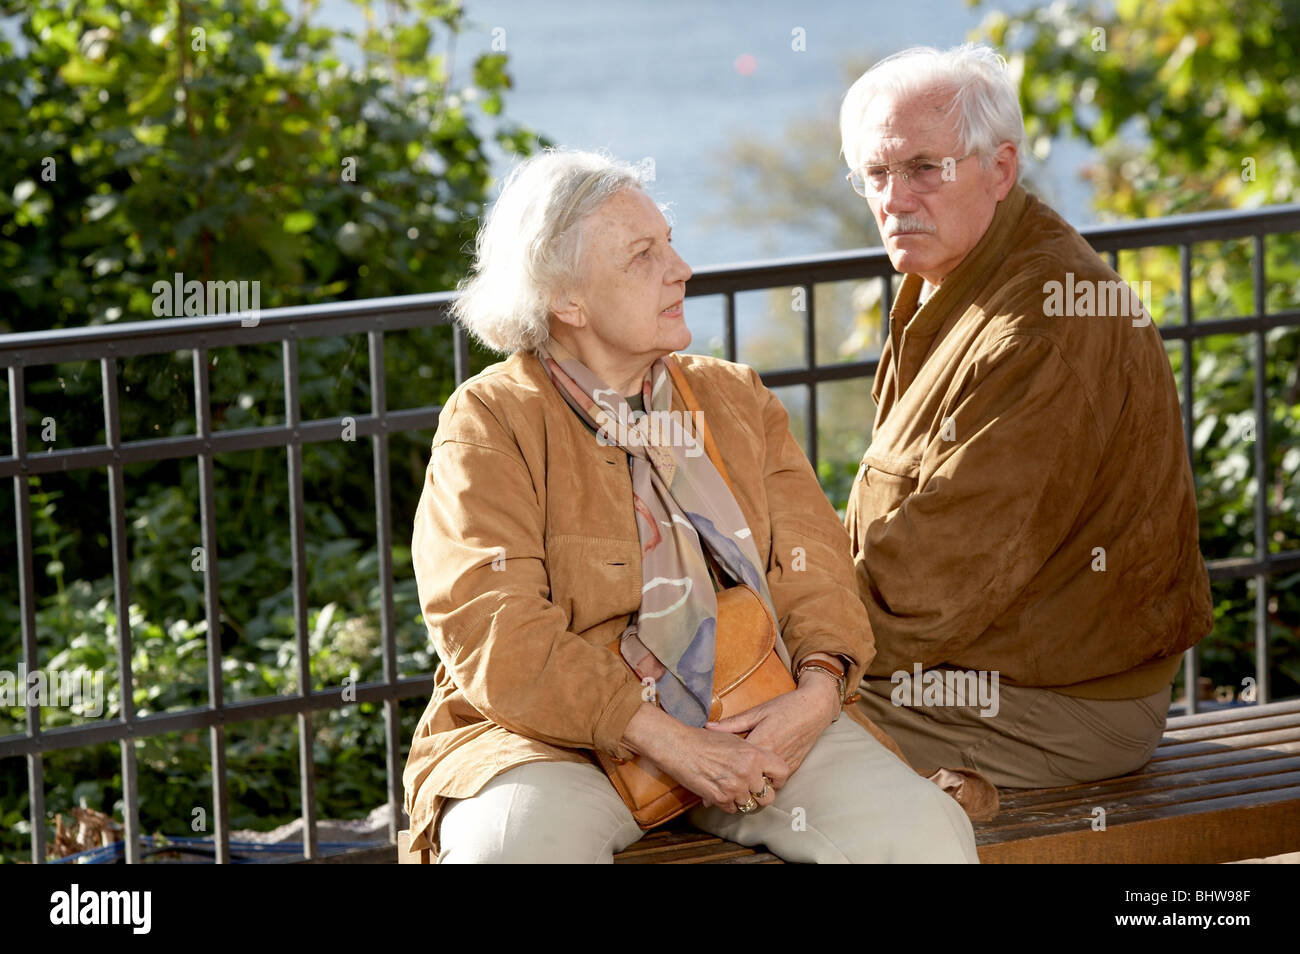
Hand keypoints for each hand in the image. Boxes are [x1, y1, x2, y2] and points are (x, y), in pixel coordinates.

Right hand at [622, 703, 788, 812]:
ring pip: (750, 805)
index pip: (782, 772)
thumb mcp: (733, 738)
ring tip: (733, 787)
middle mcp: (747, 772)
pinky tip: (721, 791)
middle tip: (752, 788)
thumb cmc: (704, 739)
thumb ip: (752, 752)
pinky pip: (733, 809)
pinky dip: (729, 803)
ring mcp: (734, 787)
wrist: (678, 746)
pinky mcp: (720, 798)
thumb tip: (763, 762)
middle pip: (768, 797)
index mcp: (754, 754)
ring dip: (743, 799)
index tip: (770, 778)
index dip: (777, 778)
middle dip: (761, 795)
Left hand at [705, 673, 839, 778]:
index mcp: (761, 743)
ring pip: (763, 787)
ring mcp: (785, 765)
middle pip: (749, 782)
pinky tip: (753, 779)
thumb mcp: (757, 712)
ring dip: (749, 788)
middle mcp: (773, 758)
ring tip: (735, 785)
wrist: (815, 708)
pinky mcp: (793, 768)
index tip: (707, 786)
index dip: (720, 776)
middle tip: (719, 790)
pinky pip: (775, 783)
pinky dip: (763, 783)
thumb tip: (707, 726)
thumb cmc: (785, 706)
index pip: (736, 766)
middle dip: (734, 787)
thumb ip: (732, 723)